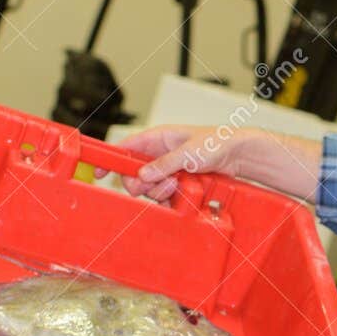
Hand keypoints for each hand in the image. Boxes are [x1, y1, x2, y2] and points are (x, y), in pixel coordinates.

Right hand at [96, 125, 251, 202]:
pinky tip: (183, 190)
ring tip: (179, 183)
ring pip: (149, 188)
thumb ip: (163, 164)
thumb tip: (142, 175)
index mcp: (157, 138)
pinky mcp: (177, 182)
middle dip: (143, 183)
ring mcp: (167, 170)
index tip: (99, 173)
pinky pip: (163, 196)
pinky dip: (170, 197)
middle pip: (134, 175)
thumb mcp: (188, 152)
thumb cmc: (216, 143)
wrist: (237, 155)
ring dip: (161, 190)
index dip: (110, 160)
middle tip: (159, 183)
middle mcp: (158, 154)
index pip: (125, 148)